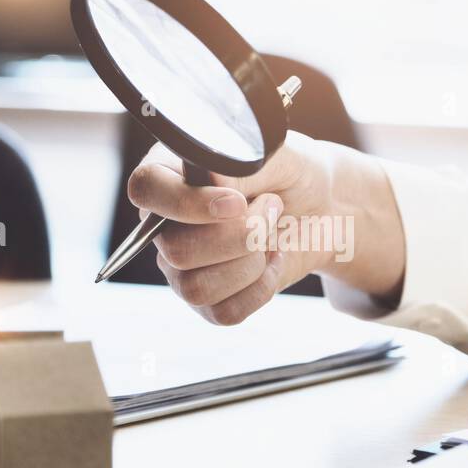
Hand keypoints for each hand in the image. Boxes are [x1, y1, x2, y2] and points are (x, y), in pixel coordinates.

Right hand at [126, 133, 403, 324]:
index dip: (187, 203)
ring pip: (197, 288)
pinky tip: (272, 261)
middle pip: (176, 251)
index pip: (145, 189)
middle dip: (241, 235)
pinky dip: (260, 288)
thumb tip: (215, 181)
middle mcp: (166, 225)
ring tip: (272, 234)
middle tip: (272, 206)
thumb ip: (239, 164)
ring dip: (251, 263)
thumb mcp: (274, 155)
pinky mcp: (208, 300)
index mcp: (170, 175)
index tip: (237, 202)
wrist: (322, 208)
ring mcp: (182, 268)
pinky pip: (224, 312)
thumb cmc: (292, 173)